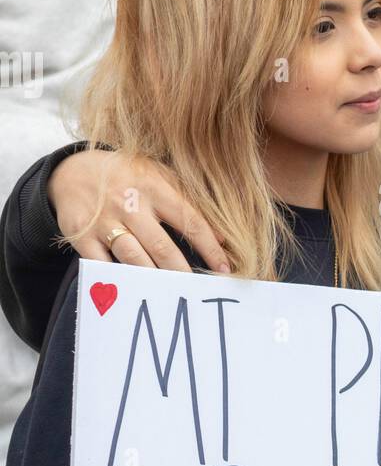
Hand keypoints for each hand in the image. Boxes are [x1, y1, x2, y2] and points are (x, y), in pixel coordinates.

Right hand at [47, 149, 230, 273]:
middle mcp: (130, 203)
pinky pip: (103, 266)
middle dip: (183, 272)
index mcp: (153, 186)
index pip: (189, 221)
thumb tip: (220, 235)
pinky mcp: (82, 236)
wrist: (72, 171)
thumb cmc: (127, 176)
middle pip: (162, 246)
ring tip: (172, 294)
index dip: (210, 247)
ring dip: (155, 280)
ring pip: (134, 259)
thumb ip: (187, 200)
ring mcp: (104, 221)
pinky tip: (134, 290)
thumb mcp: (157, 176)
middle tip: (198, 291)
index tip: (224, 269)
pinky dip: (118, 280)